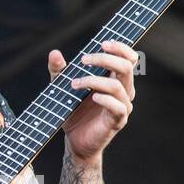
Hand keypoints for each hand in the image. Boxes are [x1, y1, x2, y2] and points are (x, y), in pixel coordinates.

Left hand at [53, 39, 136, 163]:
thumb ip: (59, 71)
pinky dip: (105, 99)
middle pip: (126, 67)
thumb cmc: (74, 112)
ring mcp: (123, 106)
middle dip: (104, 59)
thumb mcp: (62, 88)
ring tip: (74, 83)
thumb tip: (54, 53)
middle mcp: (124, 90)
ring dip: (94, 81)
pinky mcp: (117, 121)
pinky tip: (93, 97)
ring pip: (117, 86)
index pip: (129, 58)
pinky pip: (118, 107)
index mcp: (116, 79)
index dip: (120, 48)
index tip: (102, 43)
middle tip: (83, 60)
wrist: (75, 141)